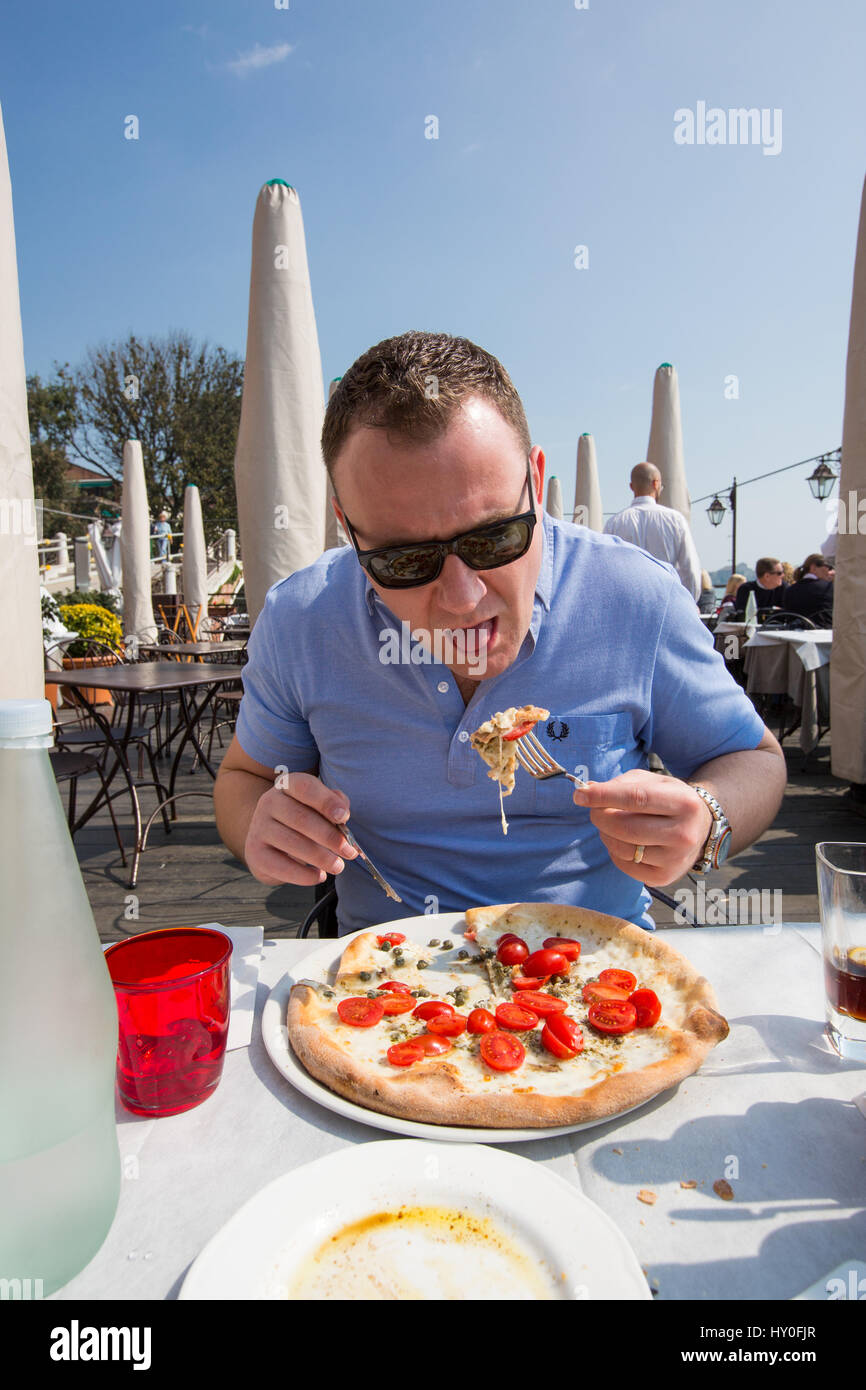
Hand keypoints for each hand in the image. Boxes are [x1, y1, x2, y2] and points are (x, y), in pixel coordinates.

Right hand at [244, 771, 358, 886]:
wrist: (269, 839)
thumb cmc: (304, 819)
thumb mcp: (319, 805)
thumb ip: (335, 804)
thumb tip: (343, 813)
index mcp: (287, 786)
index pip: (305, 787)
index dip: (326, 801)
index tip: (344, 817)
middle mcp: (269, 803)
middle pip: (300, 818)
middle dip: (330, 837)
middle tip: (349, 852)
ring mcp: (259, 828)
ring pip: (292, 843)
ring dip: (321, 858)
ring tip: (338, 866)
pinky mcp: (255, 853)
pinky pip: (281, 867)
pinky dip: (304, 875)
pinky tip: (319, 876)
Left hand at [572, 769, 713, 885]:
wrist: (700, 828)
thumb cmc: (670, 800)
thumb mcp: (654, 782)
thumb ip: (621, 784)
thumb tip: (587, 791)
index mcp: (684, 803)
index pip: (636, 798)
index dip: (603, 796)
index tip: (580, 794)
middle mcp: (683, 834)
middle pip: (625, 827)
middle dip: (600, 816)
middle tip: (594, 810)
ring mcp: (674, 859)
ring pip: (621, 848)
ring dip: (605, 833)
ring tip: (610, 823)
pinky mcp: (663, 877)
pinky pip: (624, 864)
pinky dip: (614, 850)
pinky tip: (622, 840)